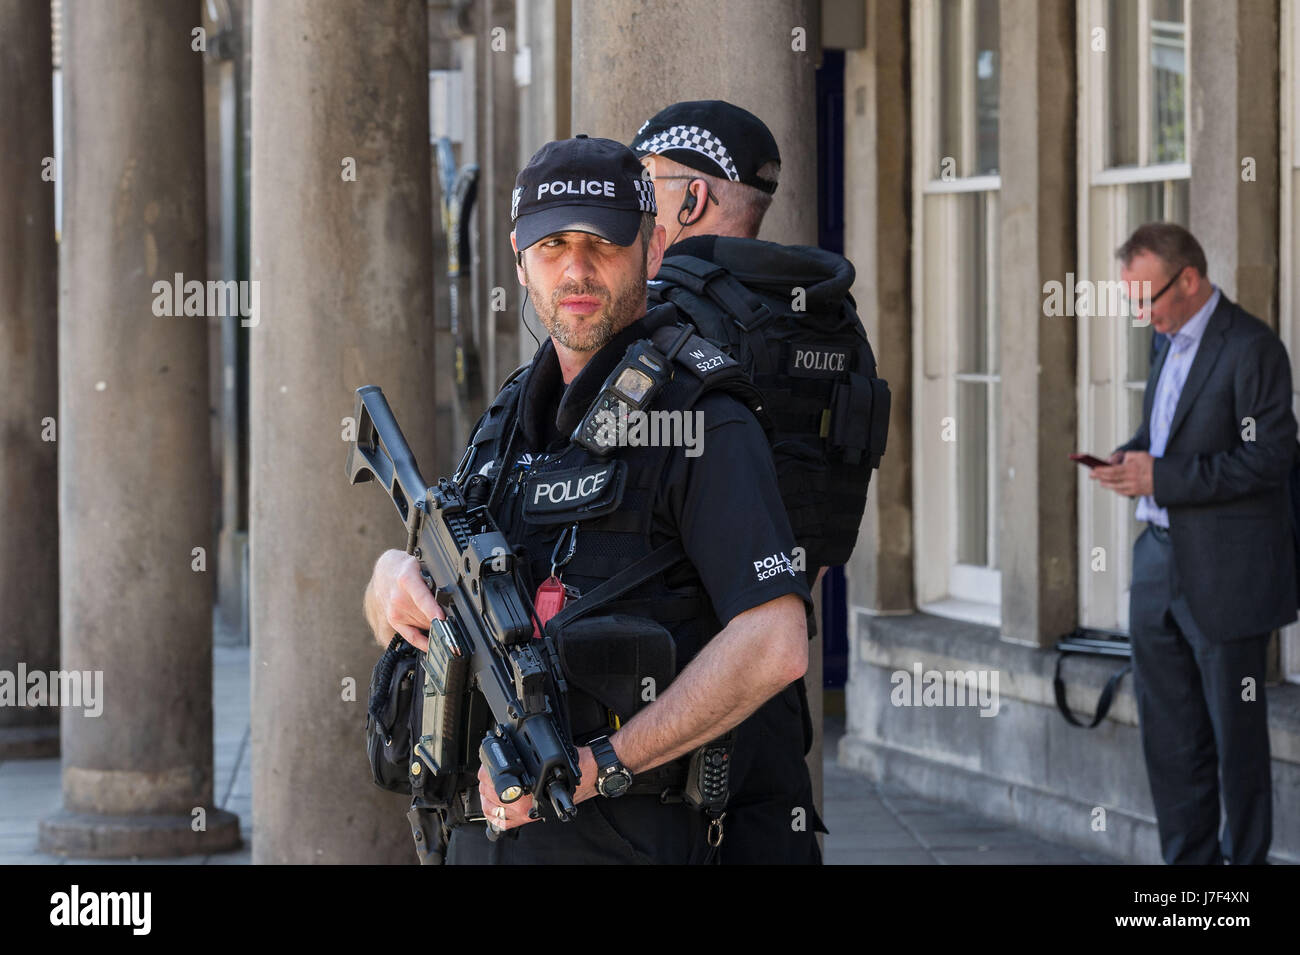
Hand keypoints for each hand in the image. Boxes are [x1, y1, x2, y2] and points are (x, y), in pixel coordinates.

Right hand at [366, 549, 444, 651]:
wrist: (385, 571)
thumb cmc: (405, 567)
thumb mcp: (421, 564)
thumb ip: (433, 576)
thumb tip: (449, 592)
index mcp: (406, 580)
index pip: (421, 598)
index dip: (433, 610)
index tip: (442, 619)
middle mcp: (398, 598)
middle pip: (427, 615)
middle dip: (442, 617)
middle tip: (454, 617)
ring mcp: (395, 611)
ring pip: (424, 624)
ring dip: (435, 624)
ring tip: (442, 618)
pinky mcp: (393, 620)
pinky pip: (411, 636)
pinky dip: (423, 642)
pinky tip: (432, 645)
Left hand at [477, 745, 598, 832]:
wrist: (589, 775)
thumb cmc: (572, 765)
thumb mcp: (547, 752)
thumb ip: (529, 752)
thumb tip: (508, 744)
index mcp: (529, 788)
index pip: (495, 783)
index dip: (486, 771)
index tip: (487, 764)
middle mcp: (526, 806)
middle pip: (490, 794)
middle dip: (484, 782)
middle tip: (486, 771)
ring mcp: (525, 814)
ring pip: (492, 810)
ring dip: (485, 797)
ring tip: (487, 786)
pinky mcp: (528, 818)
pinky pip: (503, 823)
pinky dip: (493, 815)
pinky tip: (492, 807)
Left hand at [1092, 450, 1153, 496]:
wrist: (1167, 477)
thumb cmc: (1153, 464)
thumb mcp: (1139, 455)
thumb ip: (1125, 456)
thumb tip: (1112, 461)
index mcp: (1131, 469)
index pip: (1112, 470)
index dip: (1101, 471)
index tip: (1093, 469)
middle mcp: (1131, 480)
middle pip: (1111, 479)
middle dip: (1099, 477)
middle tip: (1092, 475)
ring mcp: (1134, 487)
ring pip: (1115, 487)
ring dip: (1106, 484)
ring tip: (1100, 481)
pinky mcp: (1137, 492)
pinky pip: (1122, 492)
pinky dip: (1115, 489)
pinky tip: (1112, 486)